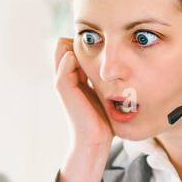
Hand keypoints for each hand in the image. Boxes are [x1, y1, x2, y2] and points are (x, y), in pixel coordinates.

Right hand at [53, 36, 112, 153]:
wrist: (95, 140)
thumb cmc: (104, 119)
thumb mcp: (106, 91)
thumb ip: (105, 77)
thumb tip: (120, 63)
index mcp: (74, 75)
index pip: (72, 45)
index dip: (86, 41)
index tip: (105, 46)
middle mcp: (65, 75)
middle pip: (65, 42)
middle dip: (82, 41)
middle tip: (102, 48)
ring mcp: (62, 79)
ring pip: (63, 46)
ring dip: (81, 47)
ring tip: (98, 56)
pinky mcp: (63, 85)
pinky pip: (66, 60)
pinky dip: (78, 57)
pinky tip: (94, 67)